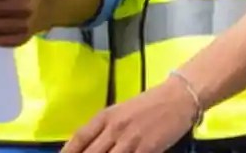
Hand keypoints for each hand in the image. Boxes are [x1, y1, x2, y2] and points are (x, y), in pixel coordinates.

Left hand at [60, 75, 198, 152]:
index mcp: (105, 116)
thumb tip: (88, 143)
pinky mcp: (148, 148)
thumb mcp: (120, 112)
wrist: (177, 98)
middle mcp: (114, 128)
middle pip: (91, 152)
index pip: (80, 137)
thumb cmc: (148, 105)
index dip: (68, 151)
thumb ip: (104, 127)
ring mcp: (130, 139)